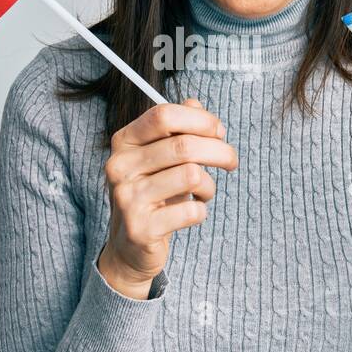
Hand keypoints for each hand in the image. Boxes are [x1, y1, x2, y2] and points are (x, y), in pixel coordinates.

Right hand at [99, 98, 237, 297]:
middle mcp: (120, 166)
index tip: (219, 131)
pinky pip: (191, 210)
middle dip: (219, 151)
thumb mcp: (159, 156)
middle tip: (231, 161)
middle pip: (184, 145)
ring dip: (209, 185)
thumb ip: (177, 128)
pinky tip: (192, 211)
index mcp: (124, 141)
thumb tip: (195, 104)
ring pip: (192, 175)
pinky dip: (201, 210)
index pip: (164, 115)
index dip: (200, 120)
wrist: (130, 247)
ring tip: (204, 192)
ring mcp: (127, 198)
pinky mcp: (140, 228)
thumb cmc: (153, 194)